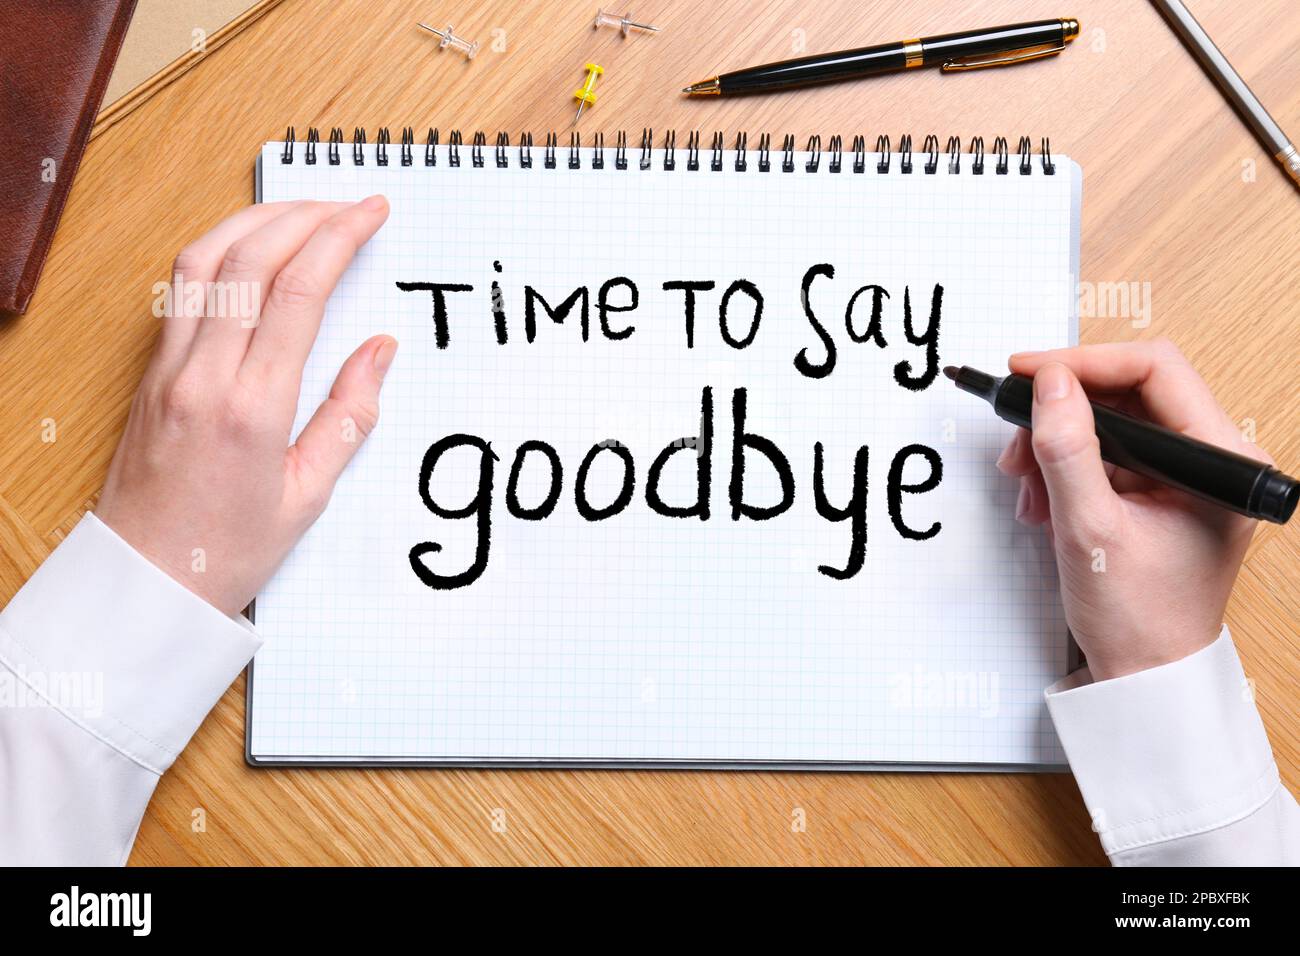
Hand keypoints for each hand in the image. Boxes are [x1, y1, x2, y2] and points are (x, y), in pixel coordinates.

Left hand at [96, 198, 394, 616]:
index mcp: (252, 408)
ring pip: (206, 259)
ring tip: (303, 210)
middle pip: (251, 258)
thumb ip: (349, 417)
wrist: (143, 583)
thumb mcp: (307, 496)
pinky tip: (251, 247)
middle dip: (306, 215)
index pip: (298, 292)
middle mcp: (203, 375)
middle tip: (349, 203)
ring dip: (257, 220)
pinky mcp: (150, 371)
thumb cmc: (225, 550)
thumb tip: (379, 350)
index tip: (371, 212)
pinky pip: (182, 287)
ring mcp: (168, 368)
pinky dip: (220, 248)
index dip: (339, 238)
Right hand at [996, 339, 1267, 680]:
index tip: (1028, 372)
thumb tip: (1049, 384)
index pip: (1154, 370)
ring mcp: (1188, 474)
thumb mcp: (1089, 530)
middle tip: (1017, 442)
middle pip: (1128, 392)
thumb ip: (1068, 450)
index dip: (1084, 363)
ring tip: (1027, 487)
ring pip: (1111, 422)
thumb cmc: (1138, 619)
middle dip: (1062, 414)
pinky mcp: (1161, 489)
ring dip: (1057, 445)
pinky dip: (1066, 468)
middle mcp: (1213, 459)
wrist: (1144, 675)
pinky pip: (1107, 453)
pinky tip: (1045, 500)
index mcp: (1221, 460)